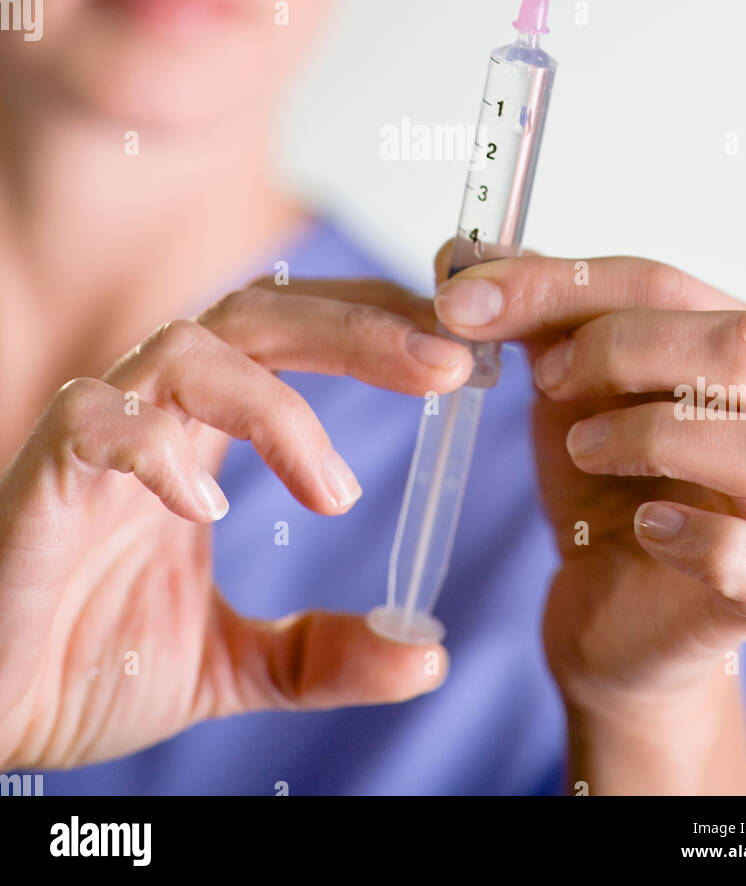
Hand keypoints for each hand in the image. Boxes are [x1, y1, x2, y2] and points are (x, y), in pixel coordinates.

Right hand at [0, 276, 472, 769]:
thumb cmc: (87, 664)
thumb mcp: (232, 667)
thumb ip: (319, 655)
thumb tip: (426, 657)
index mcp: (202, 435)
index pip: (297, 340)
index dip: (376, 328)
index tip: (462, 354)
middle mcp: (155, 414)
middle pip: (261, 317)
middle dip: (359, 329)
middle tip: (449, 365)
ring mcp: (97, 436)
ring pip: (188, 348)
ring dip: (275, 403)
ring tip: (335, 487)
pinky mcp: (45, 475)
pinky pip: (97, 421)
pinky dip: (156, 449)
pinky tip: (205, 507)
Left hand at [433, 249, 745, 716]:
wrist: (608, 602)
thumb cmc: (603, 483)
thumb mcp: (560, 386)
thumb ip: (528, 315)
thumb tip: (461, 257)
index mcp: (741, 344)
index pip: (664, 284)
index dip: (560, 286)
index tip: (466, 305)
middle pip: (741, 344)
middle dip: (622, 348)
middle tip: (548, 382)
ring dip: (656, 437)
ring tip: (586, 451)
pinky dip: (702, 539)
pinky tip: (648, 526)